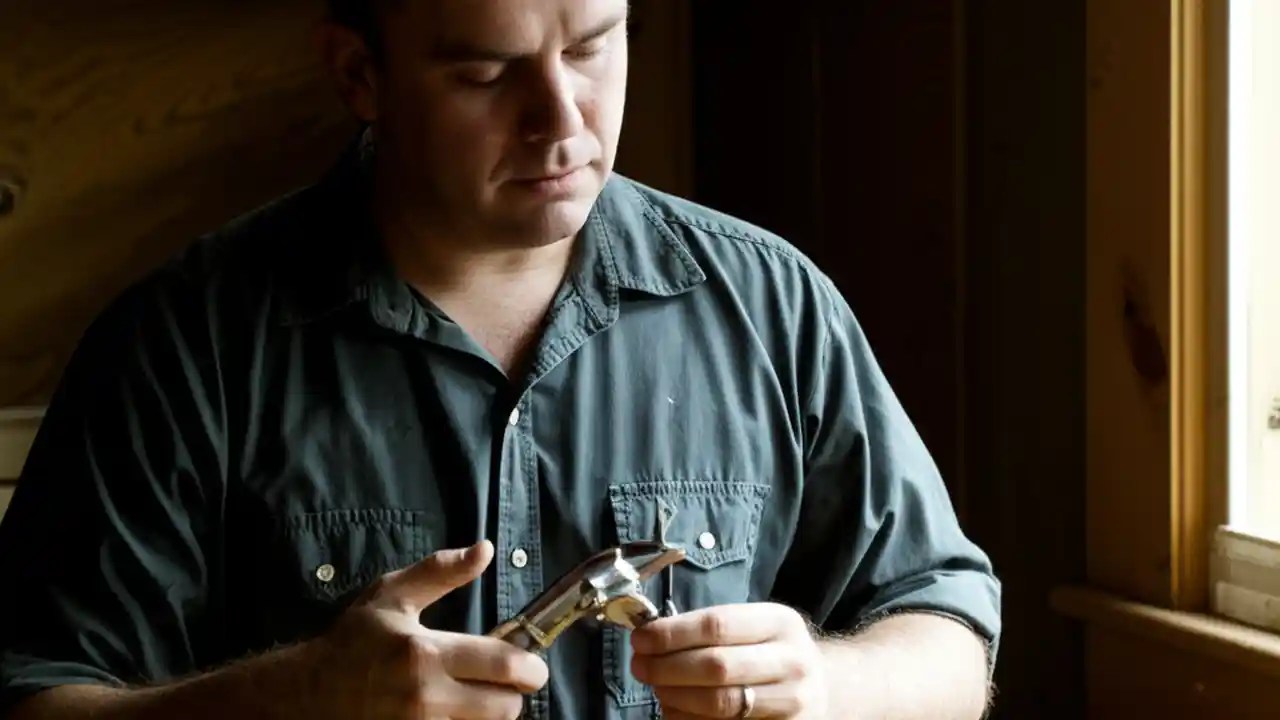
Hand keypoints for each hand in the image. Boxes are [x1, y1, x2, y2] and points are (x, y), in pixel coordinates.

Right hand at [306, 539, 547, 719]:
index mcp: (425, 653)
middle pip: (503, 707)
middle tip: (505, 684)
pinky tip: (453, 711)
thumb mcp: (392, 596)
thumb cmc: (353, 642)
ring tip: (475, 698)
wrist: (307, 694)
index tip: (533, 668)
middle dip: (512, 695)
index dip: (530, 668)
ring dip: (488, 715)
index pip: (502, 665)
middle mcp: (426, 696)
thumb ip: (441, 572)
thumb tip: (485, 549)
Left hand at [629, 603, 827, 718]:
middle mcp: (793, 662)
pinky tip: (675, 710)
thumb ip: (710, 628)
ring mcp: (793, 702)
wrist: (820, 688)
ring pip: (720, 704)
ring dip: (675, 697)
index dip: (671, 634)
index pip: (716, 625)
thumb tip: (649, 636)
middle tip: (639, 666)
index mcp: (780, 622)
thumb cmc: (770, 652)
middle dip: (666, 667)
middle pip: (716, 667)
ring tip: (656, 689)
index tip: (640, 639)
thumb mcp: (755, 627)